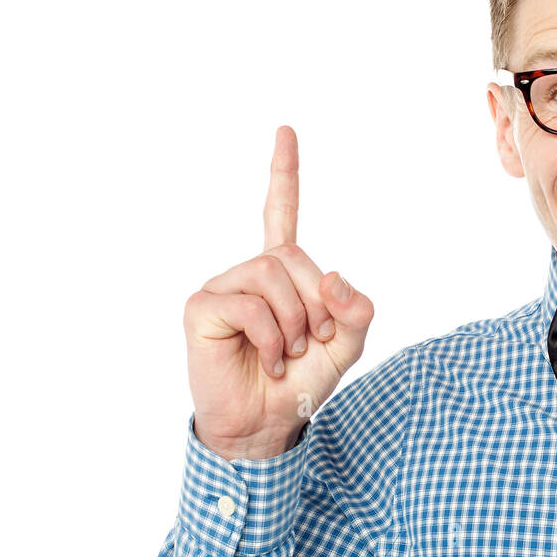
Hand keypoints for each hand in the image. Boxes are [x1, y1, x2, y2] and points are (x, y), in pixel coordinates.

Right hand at [184, 125, 373, 459]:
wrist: (266, 425)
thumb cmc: (300, 383)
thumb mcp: (345, 346)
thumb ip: (355, 310)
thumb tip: (335, 276)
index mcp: (282, 275)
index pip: (281, 214)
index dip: (284, 174)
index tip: (285, 132)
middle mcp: (248, 273)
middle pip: (293, 254)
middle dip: (316, 302)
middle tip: (310, 342)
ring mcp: (222, 288)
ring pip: (271, 272)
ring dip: (293, 321)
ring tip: (286, 353)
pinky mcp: (201, 307)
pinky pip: (249, 304)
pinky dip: (271, 337)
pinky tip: (266, 360)